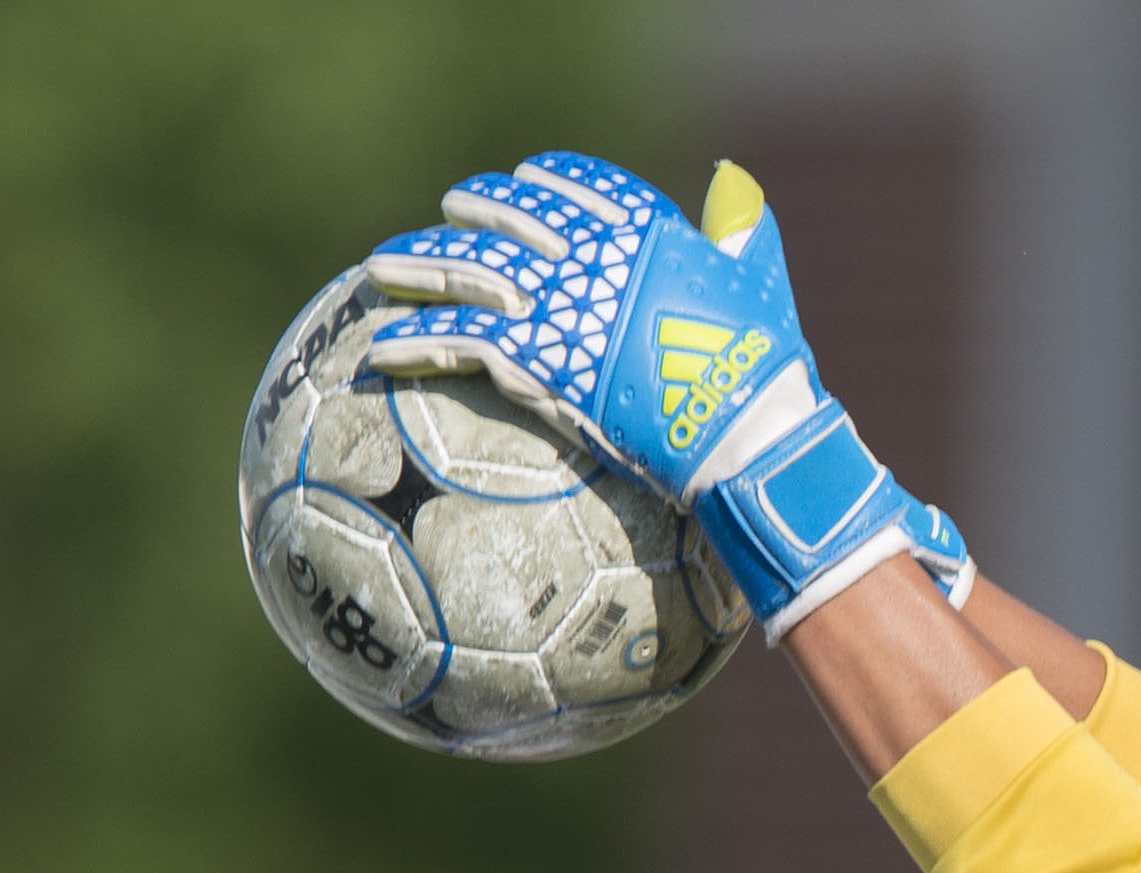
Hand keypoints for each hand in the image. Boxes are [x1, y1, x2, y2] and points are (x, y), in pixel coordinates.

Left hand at [365, 151, 971, 638]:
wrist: (743, 427)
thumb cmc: (763, 366)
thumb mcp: (758, 280)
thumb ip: (741, 228)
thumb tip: (730, 177)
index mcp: (646, 229)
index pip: (577, 184)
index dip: (536, 185)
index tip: (513, 187)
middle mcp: (592, 254)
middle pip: (508, 220)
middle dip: (467, 215)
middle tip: (438, 220)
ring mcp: (559, 305)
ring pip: (468, 272)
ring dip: (417, 268)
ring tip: (377, 273)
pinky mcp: (536, 361)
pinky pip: (458, 342)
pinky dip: (415, 343)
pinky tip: (380, 350)